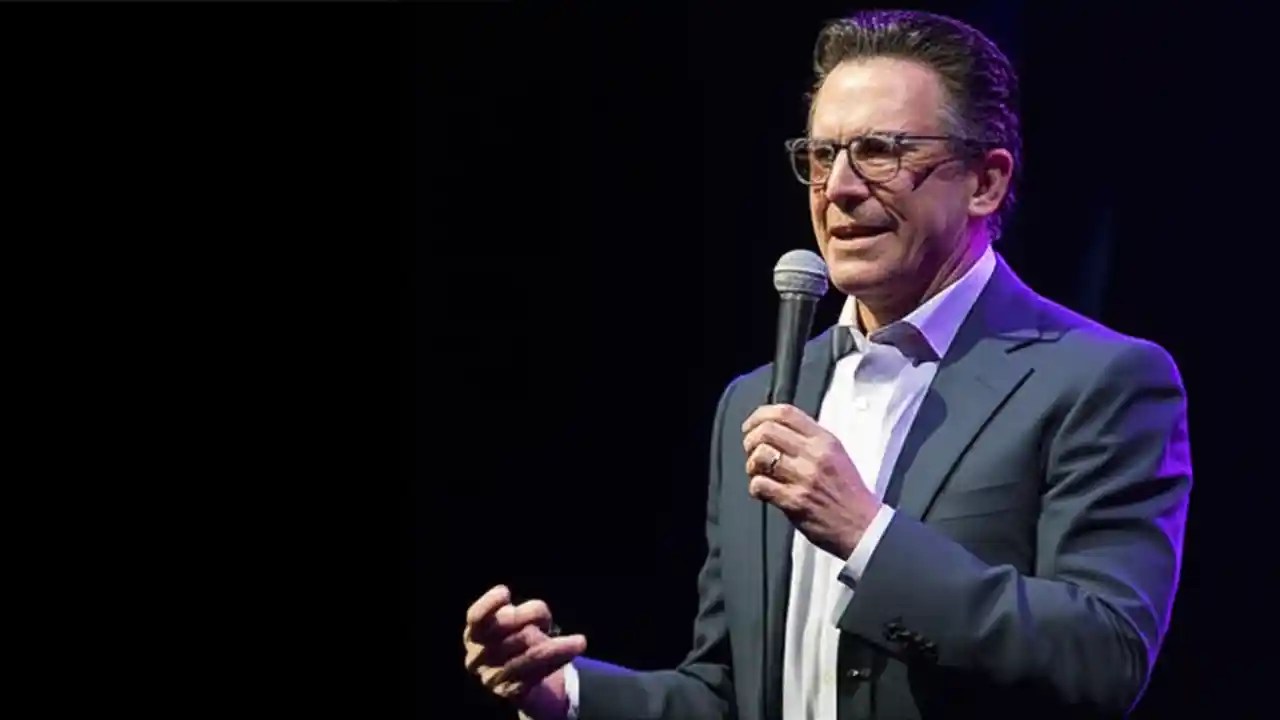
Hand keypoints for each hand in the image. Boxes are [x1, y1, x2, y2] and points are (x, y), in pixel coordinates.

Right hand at [463, 584, 586, 719]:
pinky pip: (539, 675)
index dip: (488, 603)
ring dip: (557, 646)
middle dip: (530, 618)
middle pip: (506, 632)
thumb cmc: (518, 638)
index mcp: (473, 635)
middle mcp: (477, 658)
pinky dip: (559, 660)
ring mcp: (493, 678)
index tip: (506, 592)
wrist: (526, 679)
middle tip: (546, 616)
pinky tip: (574, 649)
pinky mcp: (511, 693)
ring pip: (529, 657)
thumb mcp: (518, 622)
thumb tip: (539, 614)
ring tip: (579, 640)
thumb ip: (523, 616)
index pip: (475, 618)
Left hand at [742, 403, 881, 558]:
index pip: (786, 412)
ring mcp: (804, 478)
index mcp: (825, 440)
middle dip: (750, 440)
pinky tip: (764, 491)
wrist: (864, 528)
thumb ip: (810, 440)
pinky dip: (756, 487)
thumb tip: (775, 429)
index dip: (760, 415)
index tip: (751, 425)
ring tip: (758, 473)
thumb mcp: (837, 455)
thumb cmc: (848, 493)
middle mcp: (814, 455)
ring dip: (751, 465)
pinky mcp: (794, 502)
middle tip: (751, 451)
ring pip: (760, 456)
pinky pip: (760, 485)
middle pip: (767, 431)